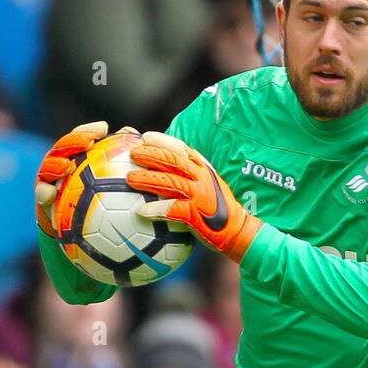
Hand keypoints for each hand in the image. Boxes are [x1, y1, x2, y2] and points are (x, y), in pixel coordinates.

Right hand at [34, 121, 109, 237]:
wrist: (80, 233)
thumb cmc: (100, 207)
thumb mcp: (112, 185)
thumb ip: (119, 160)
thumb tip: (132, 135)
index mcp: (76, 158)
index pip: (81, 139)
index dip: (90, 130)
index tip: (103, 128)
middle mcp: (61, 165)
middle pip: (63, 148)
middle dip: (72, 142)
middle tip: (87, 143)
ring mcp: (49, 180)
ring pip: (48, 167)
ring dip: (54, 164)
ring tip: (65, 167)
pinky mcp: (42, 199)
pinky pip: (41, 194)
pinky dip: (44, 192)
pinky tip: (50, 194)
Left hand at [127, 132, 260, 261]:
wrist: (237, 230)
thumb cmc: (218, 210)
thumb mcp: (208, 186)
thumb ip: (190, 177)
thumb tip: (165, 172)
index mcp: (203, 168)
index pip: (181, 148)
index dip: (162, 140)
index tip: (145, 137)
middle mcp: (201, 178)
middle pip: (172, 160)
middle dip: (150, 154)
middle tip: (132, 153)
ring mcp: (199, 195)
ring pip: (169, 181)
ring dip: (147, 179)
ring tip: (130, 179)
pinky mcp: (196, 214)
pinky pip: (172, 209)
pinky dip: (155, 209)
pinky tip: (141, 211)